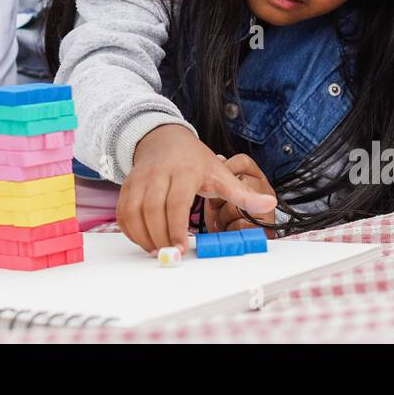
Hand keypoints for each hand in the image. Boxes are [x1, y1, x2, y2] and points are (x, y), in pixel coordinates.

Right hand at [118, 123, 276, 254]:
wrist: (164, 139)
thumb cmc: (194, 160)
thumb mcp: (221, 173)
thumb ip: (243, 193)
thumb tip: (270, 203)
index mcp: (185, 171)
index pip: (176, 202)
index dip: (176, 228)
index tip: (181, 248)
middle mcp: (159, 173)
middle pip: (152, 210)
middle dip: (160, 237)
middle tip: (170, 255)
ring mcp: (140, 178)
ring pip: (133, 211)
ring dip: (143, 237)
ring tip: (158, 250)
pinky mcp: (128, 185)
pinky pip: (123, 211)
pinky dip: (130, 230)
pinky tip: (144, 240)